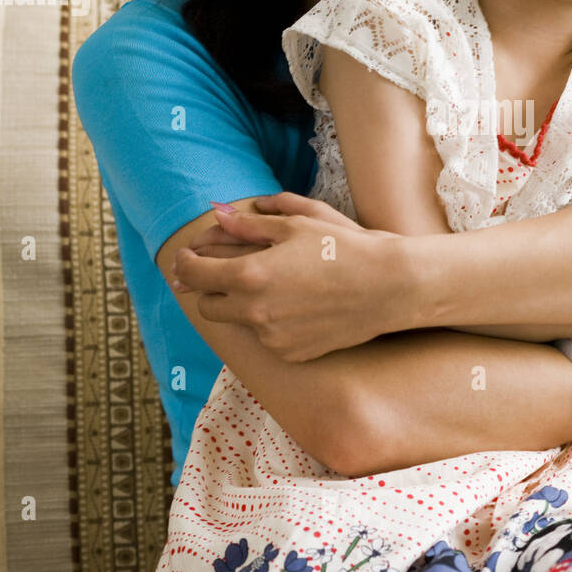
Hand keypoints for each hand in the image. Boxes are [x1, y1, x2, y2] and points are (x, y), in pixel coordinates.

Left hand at [170, 193, 414, 359]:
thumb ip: (250, 226)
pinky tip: (296, 306)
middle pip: (208, 306)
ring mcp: (272, 337)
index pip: (194, 274)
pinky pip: (266, 339)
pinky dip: (270, 323)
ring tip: (272, 287)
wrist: (386, 287)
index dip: (185, 263)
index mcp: (250, 276)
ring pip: (238, 324)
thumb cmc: (343, 248)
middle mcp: (255, 311)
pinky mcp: (291, 352)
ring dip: (243, 306)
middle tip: (224, 274)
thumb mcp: (296, 225)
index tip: (186, 257)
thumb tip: (218, 219)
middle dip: (211, 290)